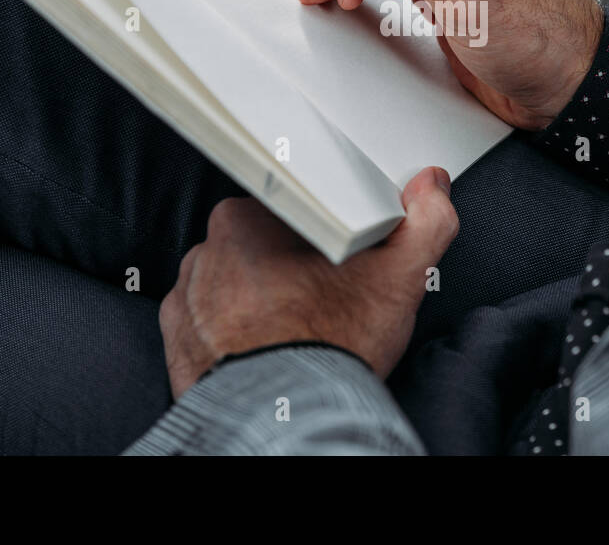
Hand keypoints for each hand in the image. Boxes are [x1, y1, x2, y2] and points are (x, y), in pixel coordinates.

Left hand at [159, 167, 457, 397]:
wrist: (287, 419)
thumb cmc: (329, 347)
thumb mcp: (401, 274)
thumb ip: (425, 220)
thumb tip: (430, 188)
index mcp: (248, 217)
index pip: (291, 208)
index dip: (323, 235)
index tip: (340, 263)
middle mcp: (208, 252)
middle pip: (260, 245)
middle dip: (291, 266)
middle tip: (326, 300)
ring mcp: (188, 299)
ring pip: (233, 285)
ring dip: (260, 302)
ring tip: (297, 330)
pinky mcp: (178, 343)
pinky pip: (210, 328)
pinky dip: (236, 337)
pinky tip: (269, 349)